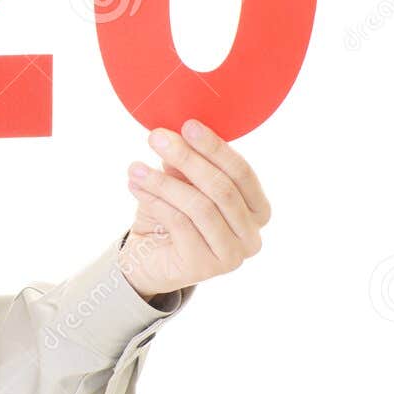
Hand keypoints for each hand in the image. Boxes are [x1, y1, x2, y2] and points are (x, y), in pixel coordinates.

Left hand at [119, 118, 270, 299]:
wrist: (149, 259)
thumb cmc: (172, 216)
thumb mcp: (182, 183)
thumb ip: (188, 164)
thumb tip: (178, 134)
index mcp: (258, 209)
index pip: (242, 172)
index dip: (216, 148)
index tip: (188, 125)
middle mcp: (252, 236)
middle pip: (222, 188)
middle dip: (187, 159)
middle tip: (157, 138)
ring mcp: (232, 255)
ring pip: (200, 206)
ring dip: (164, 182)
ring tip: (136, 167)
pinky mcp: (205, 268)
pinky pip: (180, 223)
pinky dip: (155, 201)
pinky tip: (136, 187)